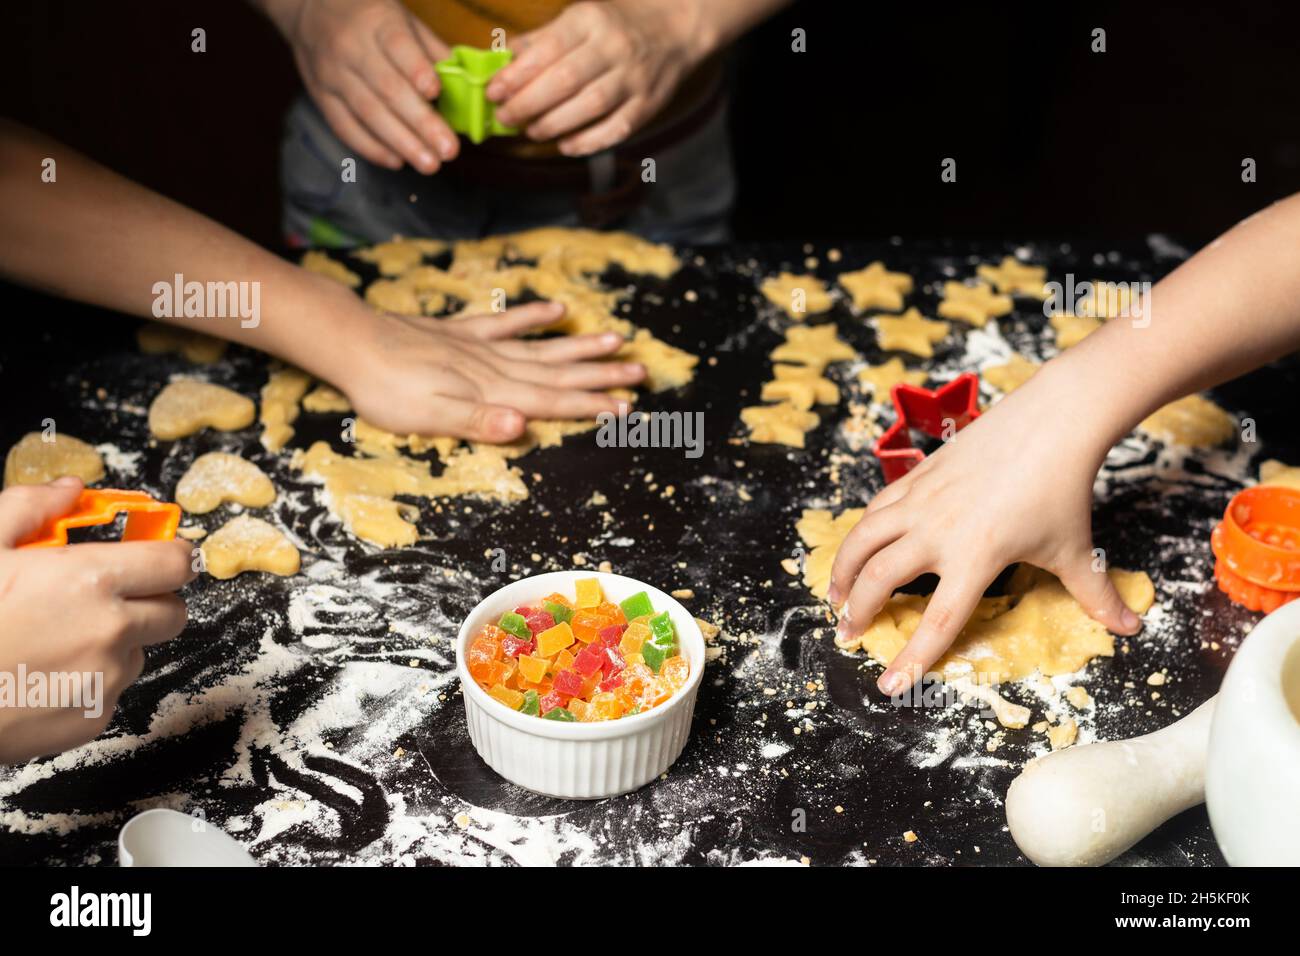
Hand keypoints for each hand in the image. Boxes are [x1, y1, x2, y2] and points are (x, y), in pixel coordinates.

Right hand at [0, 479, 195, 763]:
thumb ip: (30, 509)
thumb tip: (68, 491)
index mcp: (89, 581)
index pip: (176, 563)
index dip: (170, 555)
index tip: (160, 554)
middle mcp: (111, 632)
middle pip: (174, 611)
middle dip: (152, 599)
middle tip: (109, 595)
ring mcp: (107, 680)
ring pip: (140, 652)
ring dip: (116, 642)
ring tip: (56, 638)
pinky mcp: (96, 719)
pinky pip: (112, 690)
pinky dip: (91, 680)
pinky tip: (45, 672)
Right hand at [277, 0, 458, 172]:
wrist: (309, 9)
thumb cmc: (368, 16)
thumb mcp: (401, 17)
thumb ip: (431, 50)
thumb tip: (464, 84)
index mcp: (377, 23)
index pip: (397, 46)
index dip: (416, 69)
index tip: (436, 92)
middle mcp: (352, 49)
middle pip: (387, 89)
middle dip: (420, 123)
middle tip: (448, 150)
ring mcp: (333, 75)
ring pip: (368, 114)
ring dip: (402, 143)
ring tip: (429, 164)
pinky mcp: (321, 97)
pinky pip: (345, 127)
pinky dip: (372, 148)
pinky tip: (397, 161)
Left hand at [341, 301, 644, 440]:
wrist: (354, 343)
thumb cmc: (387, 390)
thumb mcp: (428, 417)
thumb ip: (478, 421)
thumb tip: (523, 425)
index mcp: (492, 391)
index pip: (551, 401)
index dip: (590, 405)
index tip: (627, 407)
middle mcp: (495, 367)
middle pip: (557, 373)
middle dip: (600, 375)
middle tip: (641, 372)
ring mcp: (480, 346)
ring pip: (541, 348)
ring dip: (579, 347)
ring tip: (615, 338)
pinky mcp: (461, 332)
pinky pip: (506, 322)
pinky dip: (533, 315)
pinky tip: (557, 309)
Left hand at [488, 1, 708, 155]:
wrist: (675, 31)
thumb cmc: (617, 25)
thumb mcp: (579, 18)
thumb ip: (541, 40)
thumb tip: (501, 62)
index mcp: (592, 20)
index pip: (548, 49)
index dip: (517, 74)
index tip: (494, 91)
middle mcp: (615, 48)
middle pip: (566, 81)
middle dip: (528, 103)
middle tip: (505, 117)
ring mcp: (634, 79)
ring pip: (589, 107)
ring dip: (553, 124)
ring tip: (530, 131)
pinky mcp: (648, 105)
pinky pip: (615, 129)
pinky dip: (587, 141)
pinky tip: (565, 145)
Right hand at [827, 362, 1141, 696]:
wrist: (1052, 420)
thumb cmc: (1064, 488)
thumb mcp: (1076, 549)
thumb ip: (1095, 594)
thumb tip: (1131, 628)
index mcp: (976, 557)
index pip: (937, 620)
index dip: (911, 659)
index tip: (887, 687)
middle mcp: (938, 530)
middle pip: (881, 579)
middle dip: (857, 611)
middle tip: (846, 633)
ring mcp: (923, 499)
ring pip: (864, 539)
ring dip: (843, 570)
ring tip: (835, 594)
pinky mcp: (918, 475)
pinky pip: (876, 509)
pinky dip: (860, 533)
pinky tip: (859, 546)